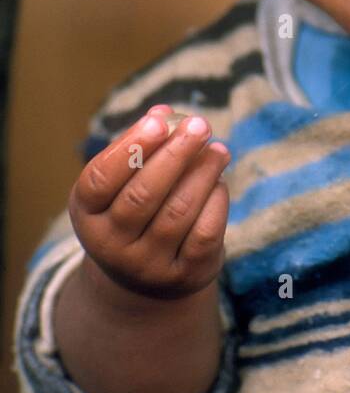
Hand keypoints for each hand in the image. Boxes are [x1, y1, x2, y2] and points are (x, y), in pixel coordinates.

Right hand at [69, 104, 230, 300]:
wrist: (144, 279)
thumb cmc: (132, 211)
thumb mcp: (122, 183)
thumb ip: (140, 147)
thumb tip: (165, 113)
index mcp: (87, 215)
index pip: (100, 179)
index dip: (131, 147)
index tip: (159, 120)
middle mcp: (110, 245)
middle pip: (142, 195)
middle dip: (175, 154)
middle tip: (200, 125)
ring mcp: (146, 266)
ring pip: (177, 212)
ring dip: (203, 173)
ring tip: (218, 150)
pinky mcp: (183, 276)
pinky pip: (204, 233)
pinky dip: (215, 201)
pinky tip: (219, 182)